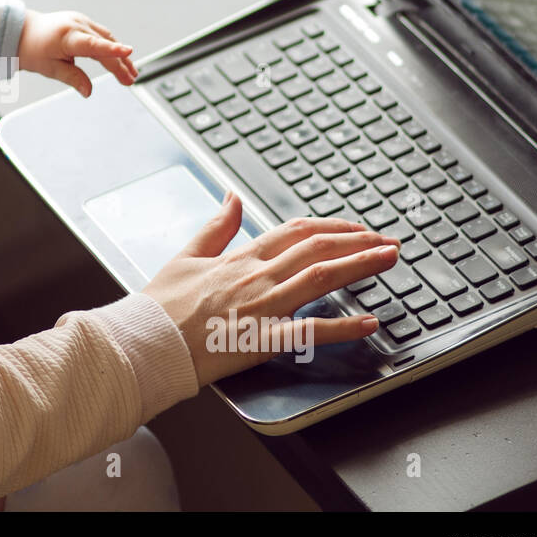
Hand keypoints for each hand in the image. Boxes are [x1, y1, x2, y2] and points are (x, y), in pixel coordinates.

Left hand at [16, 9, 137, 97]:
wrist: (22, 32)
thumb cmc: (32, 49)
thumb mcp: (50, 69)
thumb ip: (72, 78)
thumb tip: (88, 91)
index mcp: (66, 37)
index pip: (93, 44)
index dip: (111, 49)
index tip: (128, 51)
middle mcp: (76, 25)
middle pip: (104, 45)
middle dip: (120, 64)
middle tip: (130, 81)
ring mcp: (80, 21)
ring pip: (107, 38)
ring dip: (119, 56)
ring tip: (130, 73)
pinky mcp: (82, 22)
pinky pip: (102, 34)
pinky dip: (111, 47)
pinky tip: (119, 60)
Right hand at [141, 193, 401, 386]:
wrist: (146, 340)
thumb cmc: (162, 305)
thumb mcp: (186, 255)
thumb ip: (216, 226)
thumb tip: (232, 195)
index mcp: (240, 258)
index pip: (295, 232)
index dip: (332, 226)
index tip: (356, 227)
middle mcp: (257, 276)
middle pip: (318, 249)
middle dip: (359, 242)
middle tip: (389, 241)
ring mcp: (262, 307)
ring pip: (321, 277)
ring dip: (360, 266)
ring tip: (390, 260)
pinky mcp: (263, 340)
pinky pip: (310, 331)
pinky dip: (343, 327)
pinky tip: (369, 324)